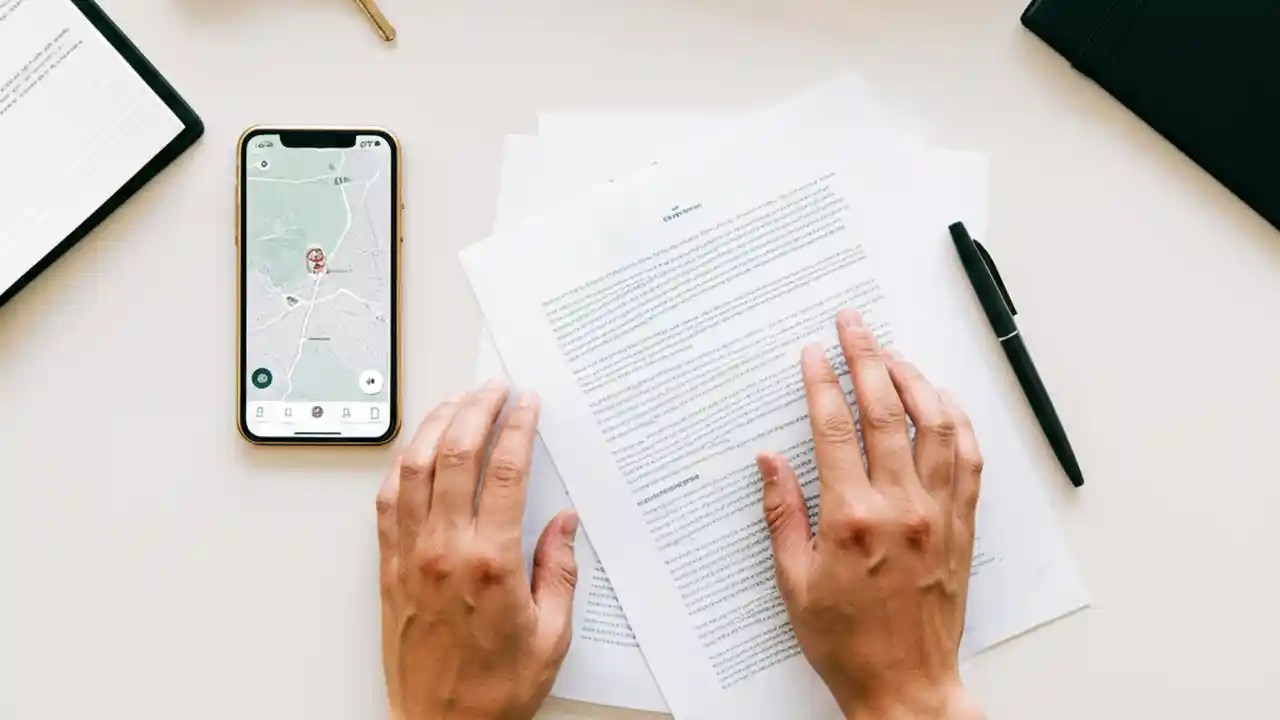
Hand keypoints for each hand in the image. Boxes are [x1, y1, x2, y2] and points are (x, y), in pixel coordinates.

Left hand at [377, 381, 579, 719]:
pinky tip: (415, 447)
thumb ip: (559, 571)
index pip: (503, 471)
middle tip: (494, 388)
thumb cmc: (494, 690)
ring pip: (415, 467)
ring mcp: (410, 555)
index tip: (527, 405)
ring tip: (456, 400)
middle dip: (477, 408)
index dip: (517, 427)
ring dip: (436, 424)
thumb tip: (563, 523)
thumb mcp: (551, 635)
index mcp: (490, 562)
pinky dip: (401, 463)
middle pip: (455, 453)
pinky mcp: (389, 566)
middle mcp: (444, 550)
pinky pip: (387, 499)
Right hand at [758, 309, 984, 719]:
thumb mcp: (793, 582)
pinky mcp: (961, 525)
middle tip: (853, 324)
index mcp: (851, 519)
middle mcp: (900, 507)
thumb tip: (769, 461)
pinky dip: (958, 420)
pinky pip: (969, 458)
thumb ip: (782, 514)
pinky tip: (942, 401)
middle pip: (887, 411)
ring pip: (936, 425)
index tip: (814, 353)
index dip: (822, 382)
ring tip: (894, 353)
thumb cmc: (847, 641)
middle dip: (867, 357)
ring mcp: (938, 513)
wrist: (905, 685)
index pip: (835, 428)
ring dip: (915, 379)